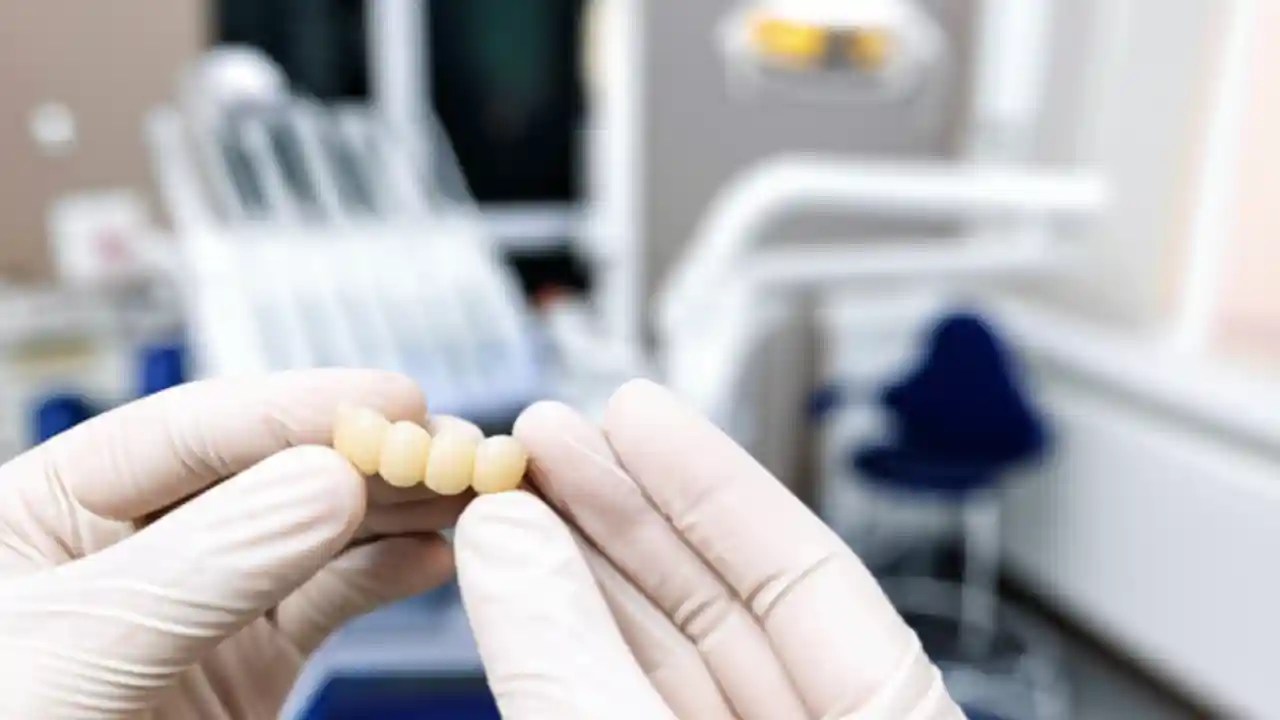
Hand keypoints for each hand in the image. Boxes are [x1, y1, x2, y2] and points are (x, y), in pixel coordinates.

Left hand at [0, 369, 468, 717]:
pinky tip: (434, 555)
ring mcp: (198, 604)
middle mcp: (135, 544)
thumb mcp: (77, 647)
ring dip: (395, 507)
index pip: (189, 430)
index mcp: (53, 507)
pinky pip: (327, 602)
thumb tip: (327, 482)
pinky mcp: (244, 663)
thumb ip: (202, 565)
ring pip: (313, 532)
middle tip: (452, 447)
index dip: (296, 408)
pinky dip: (387, 575)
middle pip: (268, 470)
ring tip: (468, 492)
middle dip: (366, 453)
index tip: (388, 401)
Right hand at [455, 379, 961, 718]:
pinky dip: (566, 653)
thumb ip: (583, 671)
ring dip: (583, 572)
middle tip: (546, 439)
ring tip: (514, 496)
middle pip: (727, 602)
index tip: (636, 410)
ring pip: (664, 658)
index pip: (808, 573)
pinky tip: (521, 590)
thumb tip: (508, 542)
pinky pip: (617, 708)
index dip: (714, 481)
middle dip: (630, 512)